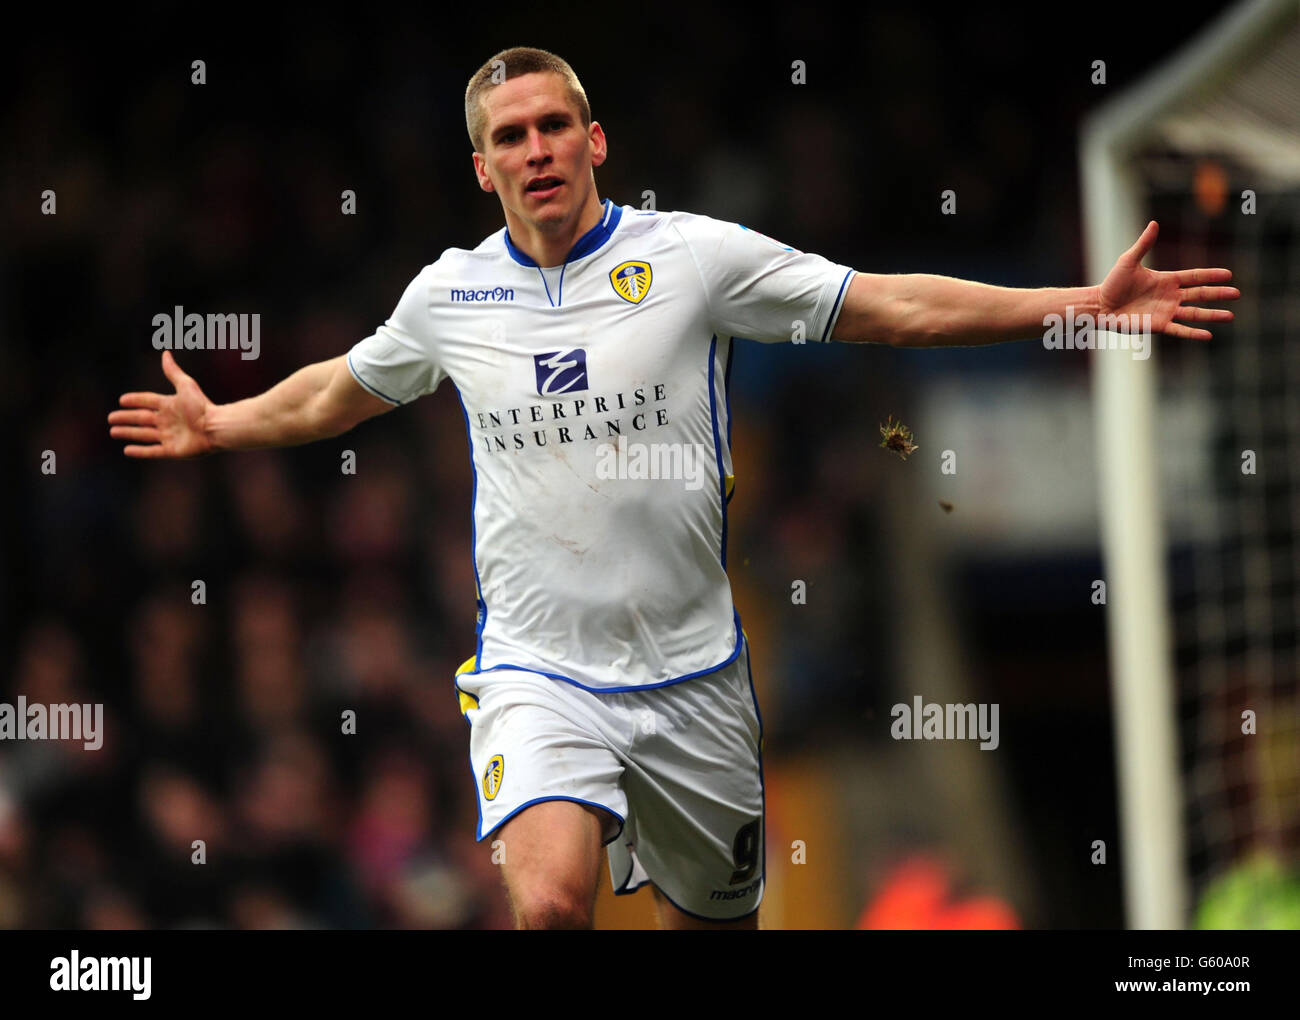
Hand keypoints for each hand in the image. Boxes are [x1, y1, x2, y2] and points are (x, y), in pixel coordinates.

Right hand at [108, 351, 215, 457]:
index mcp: (170, 405)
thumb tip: (166, 353)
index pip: (148, 401)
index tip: (122, 400)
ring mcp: (169, 436)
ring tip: (113, 432)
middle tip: (111, 418)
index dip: (135, 400)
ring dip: (128, 433)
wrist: (215, 427)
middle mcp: (168, 421)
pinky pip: (152, 451)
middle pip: (142, 419)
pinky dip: (140, 451)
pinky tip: (127, 450)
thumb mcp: (185, 386)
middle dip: (126, 418)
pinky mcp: (172, 451)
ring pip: (143, 434)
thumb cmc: (202, 406)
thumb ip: (173, 372)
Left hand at [1098, 220, 1238, 340]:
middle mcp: (1170, 296)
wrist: (1100, 305)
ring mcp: (1166, 312)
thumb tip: (1154, 223)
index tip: (1229, 274)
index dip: (1211, 275)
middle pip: (1200, 294)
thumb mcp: (1129, 261)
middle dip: (1218, 294)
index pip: (1194, 277)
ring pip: (1194, 313)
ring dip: (1212, 315)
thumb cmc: (1113, 283)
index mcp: (1167, 280)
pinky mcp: (1158, 326)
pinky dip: (1192, 333)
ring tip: (1230, 316)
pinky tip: (1208, 335)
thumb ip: (1144, 244)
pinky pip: (1179, 330)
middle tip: (1237, 293)